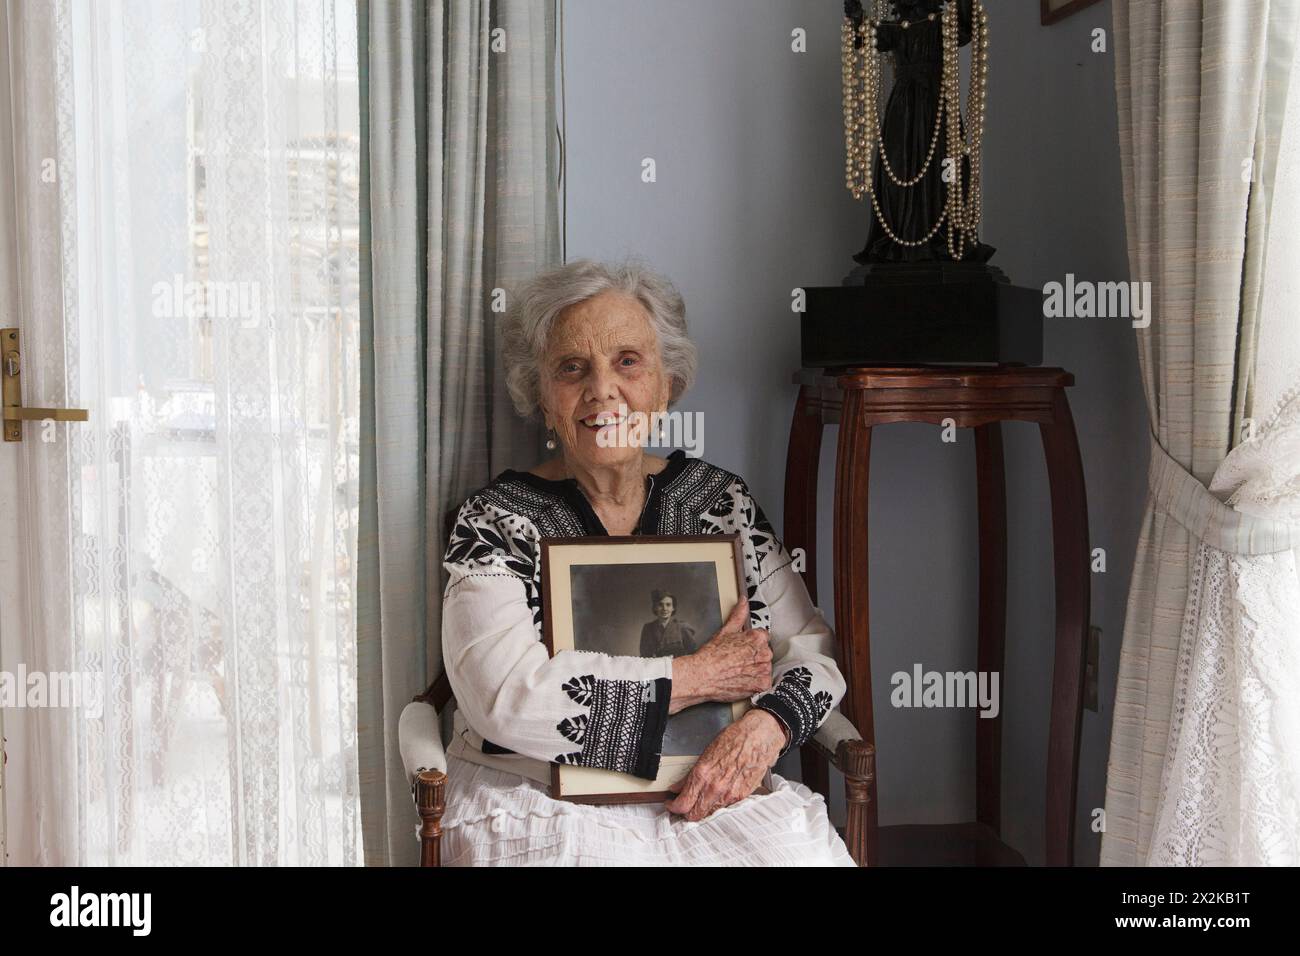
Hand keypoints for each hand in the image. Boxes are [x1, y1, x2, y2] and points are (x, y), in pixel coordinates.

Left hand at [664, 709, 785, 821]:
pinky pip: (724, 808)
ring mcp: (730, 794)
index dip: (673, 807)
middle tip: (682, 806)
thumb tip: (678, 786)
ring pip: (709, 813)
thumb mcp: (707, 752)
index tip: (671, 803)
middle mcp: (715, 787)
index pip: (683, 803)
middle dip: (686, 812)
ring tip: (698, 801)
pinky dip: (717, 806)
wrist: (760, 735)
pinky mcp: (742, 796)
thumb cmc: (735, 738)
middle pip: (694, 815)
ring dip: (701, 810)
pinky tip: (714, 797)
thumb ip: (691, 774)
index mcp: (703, 774)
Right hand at [669, 599, 771, 713]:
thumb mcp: (725, 631)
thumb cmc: (711, 656)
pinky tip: (743, 679)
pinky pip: (765, 682)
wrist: (703, 676)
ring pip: (765, 667)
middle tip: (738, 660)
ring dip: (756, 669)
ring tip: (739, 670)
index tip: (742, 648)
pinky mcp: (762, 685)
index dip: (750, 642)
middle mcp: (764, 653)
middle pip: (764, 652)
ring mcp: (763, 670)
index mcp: (757, 638)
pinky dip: (756, 682)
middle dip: (754, 655)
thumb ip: (738, 614)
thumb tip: (743, 602)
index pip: (763, 637)